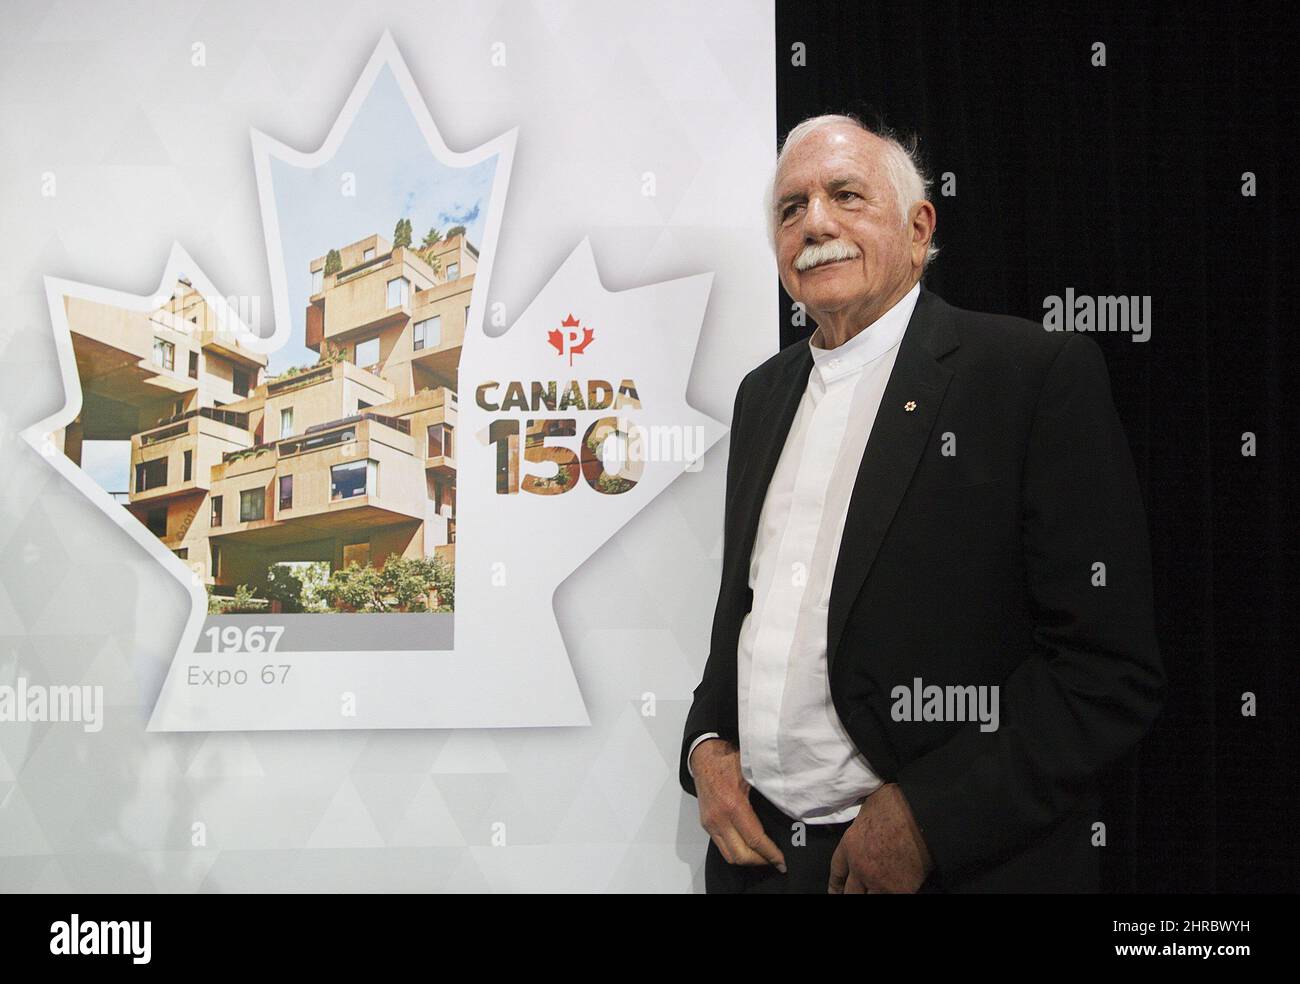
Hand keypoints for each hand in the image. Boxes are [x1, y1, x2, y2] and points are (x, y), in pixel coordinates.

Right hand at [690, 739, 786, 871]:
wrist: (704, 756)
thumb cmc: (729, 761)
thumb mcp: (752, 774)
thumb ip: (766, 794)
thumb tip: (788, 811)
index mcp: (733, 805)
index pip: (754, 840)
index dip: (770, 854)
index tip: (782, 862)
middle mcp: (719, 819)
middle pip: (741, 855)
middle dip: (760, 862)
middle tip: (776, 861)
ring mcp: (710, 823)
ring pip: (729, 856)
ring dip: (748, 861)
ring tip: (764, 857)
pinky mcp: (707, 825)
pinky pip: (722, 847)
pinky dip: (737, 852)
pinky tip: (749, 848)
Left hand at [828, 783, 932, 893]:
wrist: (920, 812)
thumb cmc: (897, 803)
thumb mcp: (869, 809)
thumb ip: (863, 825)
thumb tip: (866, 825)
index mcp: (850, 844)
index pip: (837, 872)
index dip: (836, 885)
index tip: (835, 892)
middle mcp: (860, 866)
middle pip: (850, 893)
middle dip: (851, 895)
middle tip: (851, 896)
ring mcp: (880, 880)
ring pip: (869, 899)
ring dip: (872, 896)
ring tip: (876, 893)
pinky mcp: (901, 889)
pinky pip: (892, 899)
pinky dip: (892, 895)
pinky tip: (896, 892)